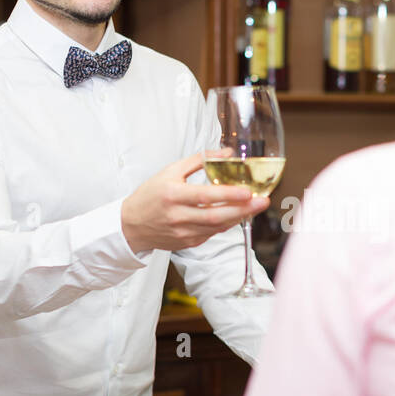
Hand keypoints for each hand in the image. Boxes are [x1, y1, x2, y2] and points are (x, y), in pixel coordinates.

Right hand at [122, 153, 268, 254]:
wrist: (131, 225)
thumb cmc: (151, 195)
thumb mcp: (170, 171)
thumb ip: (199, 160)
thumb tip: (226, 153)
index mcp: (172, 195)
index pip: (204, 196)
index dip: (228, 195)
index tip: (248, 192)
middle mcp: (178, 216)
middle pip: (216, 216)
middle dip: (242, 210)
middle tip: (262, 202)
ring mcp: (183, 233)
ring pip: (217, 227)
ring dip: (238, 217)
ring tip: (255, 207)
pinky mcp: (187, 243)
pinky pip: (212, 233)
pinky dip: (226, 224)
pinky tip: (237, 215)